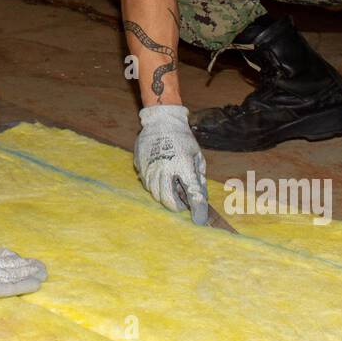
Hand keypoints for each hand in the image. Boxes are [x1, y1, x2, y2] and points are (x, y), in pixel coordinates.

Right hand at [134, 105, 207, 224]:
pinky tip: (160, 179)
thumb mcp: (197, 156)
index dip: (198, 210)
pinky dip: (154, 186)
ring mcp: (151, 168)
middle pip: (168, 200)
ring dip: (165, 196)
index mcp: (183, 166)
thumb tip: (200, 196)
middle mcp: (166, 169)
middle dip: (177, 206)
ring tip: (171, 188)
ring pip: (155, 194)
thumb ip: (199, 177)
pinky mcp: (141, 166)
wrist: (161, 121)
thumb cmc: (182, 138)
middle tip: (182, 203)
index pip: (192, 194)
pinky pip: (146, 184)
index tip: (200, 219)